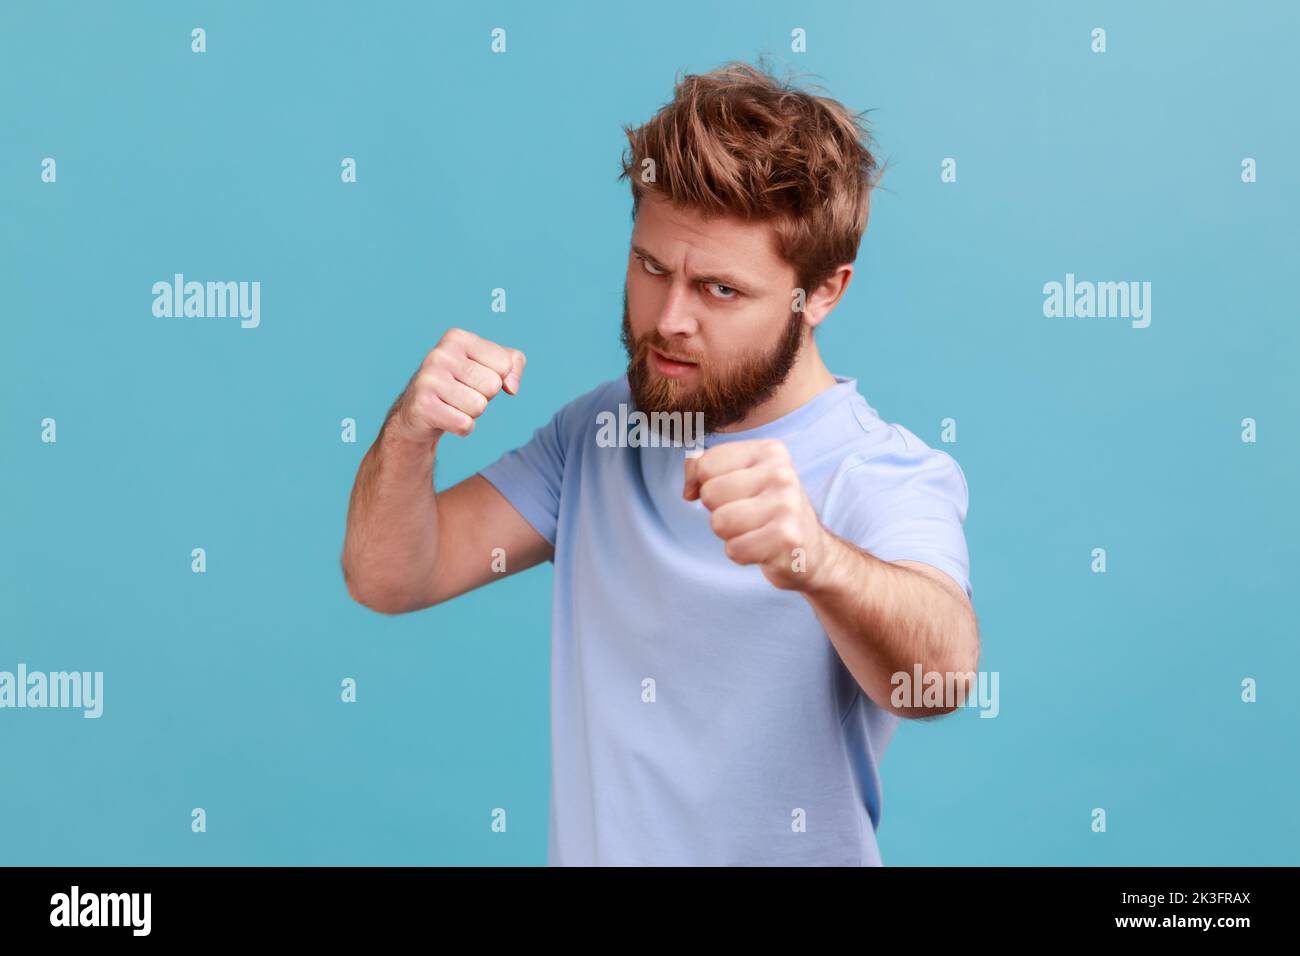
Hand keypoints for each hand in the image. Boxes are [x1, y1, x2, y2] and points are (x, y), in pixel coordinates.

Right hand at [390, 328, 525, 442]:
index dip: (497, 377)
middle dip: (484, 397)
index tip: (475, 378)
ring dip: (472, 413)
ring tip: (453, 405)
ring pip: (479, 406)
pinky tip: (446, 418)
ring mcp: (428, 379)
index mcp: (457, 338)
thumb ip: (514, 364)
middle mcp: (440, 354)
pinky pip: (464, 424)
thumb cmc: (460, 384)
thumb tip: (511, 387)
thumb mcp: (490, 365)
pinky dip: (462, 428)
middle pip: (492, 386)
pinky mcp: (422, 406)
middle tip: (463, 394)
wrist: (418, 412)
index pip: (504, 364)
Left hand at [684, 438, 833, 590]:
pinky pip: (734, 550)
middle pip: (710, 494)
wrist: (811, 552)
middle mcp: (781, 473)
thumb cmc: (767, 512)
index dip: (705, 486)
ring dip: (731, 535)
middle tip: (749, 517)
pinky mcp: (787, 537)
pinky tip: (763, 549)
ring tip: (756, 531)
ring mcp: (787, 504)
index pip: (705, 465)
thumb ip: (704, 468)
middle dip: (720, 512)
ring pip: (720, 522)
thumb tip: (688, 489)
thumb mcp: (741, 478)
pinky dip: (742, 554)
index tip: (730, 495)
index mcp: (769, 451)